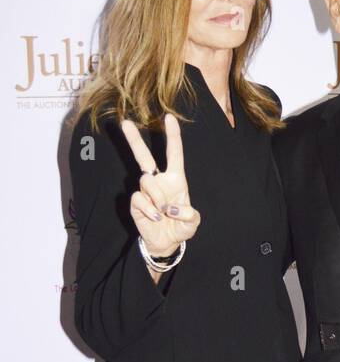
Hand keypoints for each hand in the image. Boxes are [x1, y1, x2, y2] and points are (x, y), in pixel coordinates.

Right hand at [120, 113, 200, 256]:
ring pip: (146, 181)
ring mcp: (145, 192)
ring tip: (164, 212)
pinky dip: (149, 209)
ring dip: (157, 197)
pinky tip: (155, 217)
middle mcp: (158, 181)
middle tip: (125, 122)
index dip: (173, 136)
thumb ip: (189, 215)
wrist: (166, 243)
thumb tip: (172, 209)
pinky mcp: (135, 203)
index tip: (169, 117)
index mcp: (175, 179)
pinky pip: (139, 198)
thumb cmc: (180, 227)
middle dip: (134, 140)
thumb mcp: (192, 222)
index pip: (174, 154)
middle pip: (144, 157)